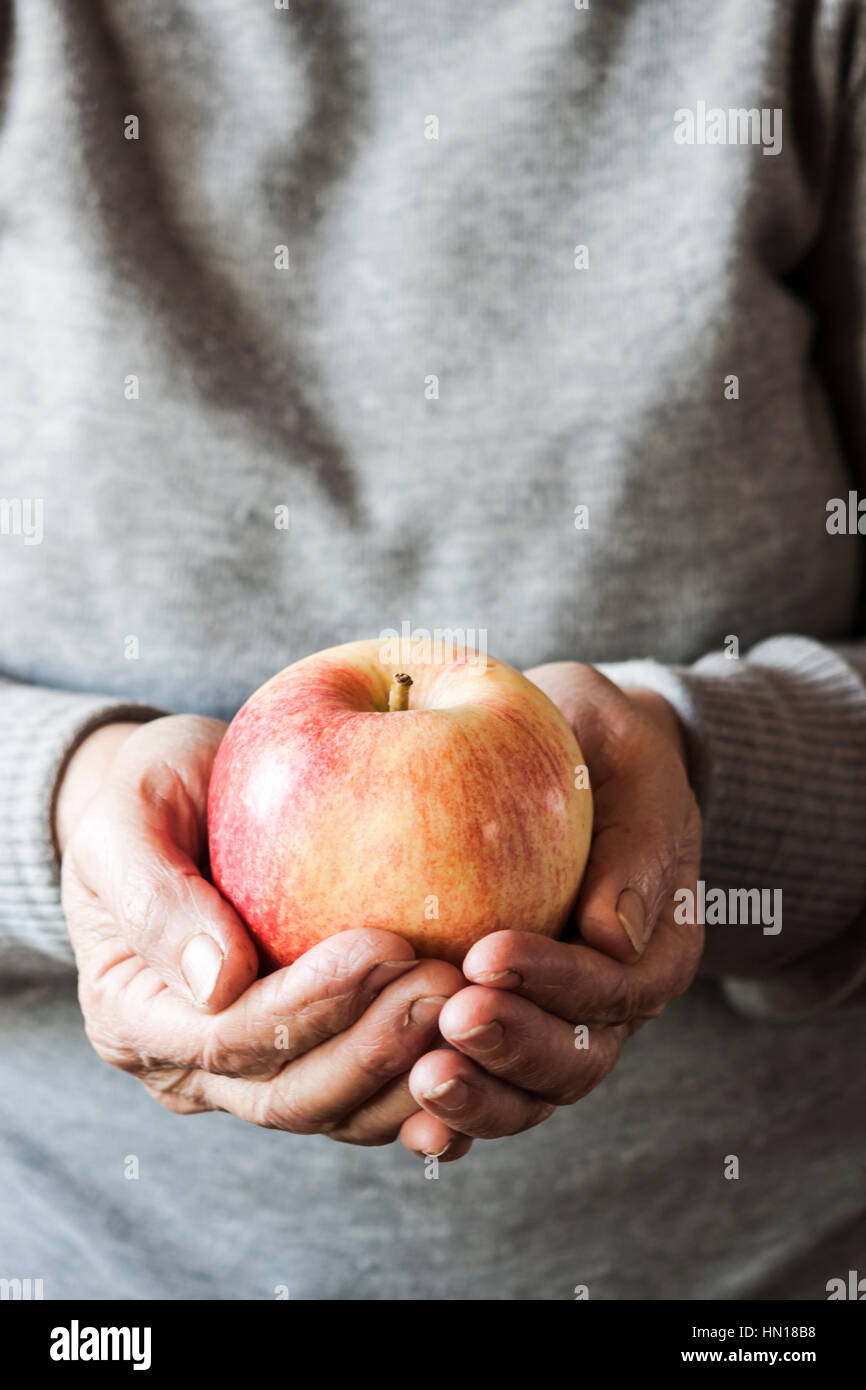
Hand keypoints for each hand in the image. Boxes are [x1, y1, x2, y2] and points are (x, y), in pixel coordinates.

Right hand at [59, 715, 468, 1153]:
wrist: (181, 802)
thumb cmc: (151, 791)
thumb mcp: (125, 814)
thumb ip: (153, 894)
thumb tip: (219, 983)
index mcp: (133, 1015)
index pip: (227, 1036)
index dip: (310, 1003)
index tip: (386, 945)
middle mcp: (189, 1066)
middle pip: (289, 1095)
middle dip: (374, 1048)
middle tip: (449, 984)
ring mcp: (252, 1073)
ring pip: (337, 1113)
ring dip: (408, 1073)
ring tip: (473, 1007)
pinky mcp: (310, 1057)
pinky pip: (370, 1096)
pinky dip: (424, 1083)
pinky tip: (484, 1047)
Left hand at [399, 663, 702, 1157]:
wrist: (578, 767)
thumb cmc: (602, 751)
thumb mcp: (633, 763)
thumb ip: (634, 843)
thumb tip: (614, 935)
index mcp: (655, 949)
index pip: (615, 986)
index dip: (556, 981)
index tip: (486, 952)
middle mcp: (611, 1005)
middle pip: (577, 1061)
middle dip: (515, 1049)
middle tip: (451, 1023)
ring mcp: (555, 1027)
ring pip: (530, 1094)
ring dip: (481, 1097)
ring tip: (421, 1080)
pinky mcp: (502, 1032)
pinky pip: (483, 1085)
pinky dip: (451, 1117)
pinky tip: (407, 1125)